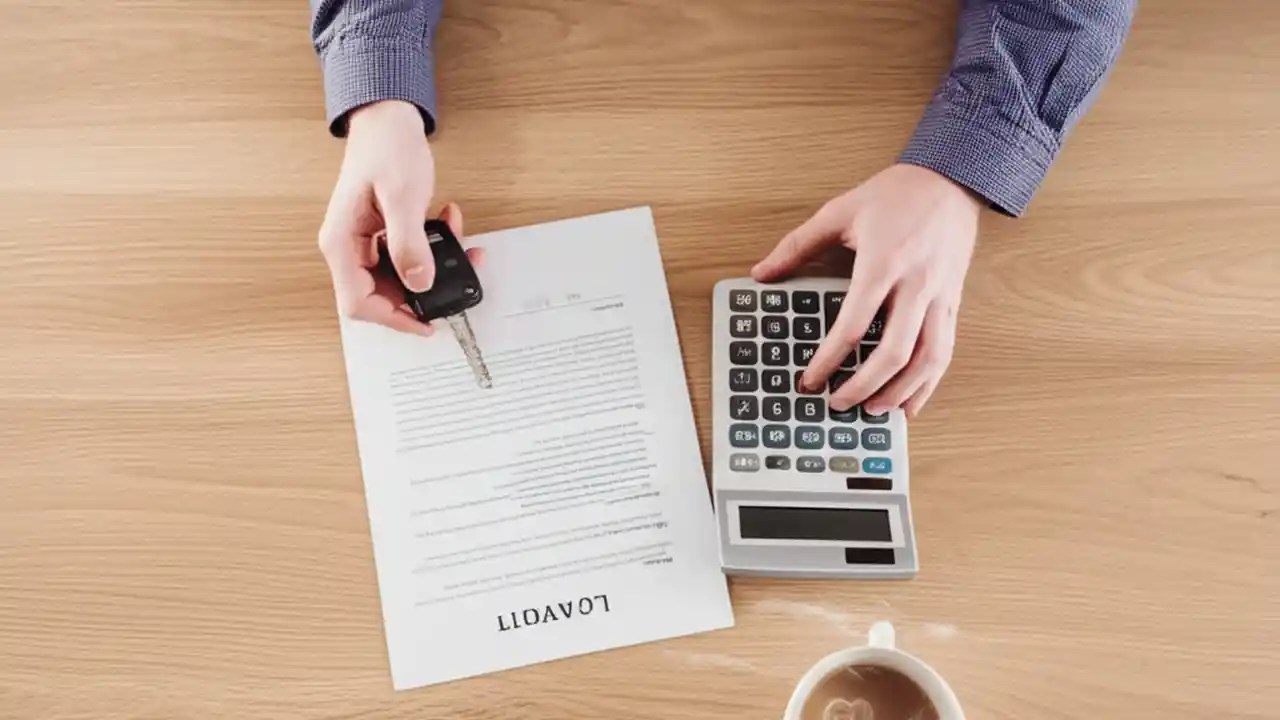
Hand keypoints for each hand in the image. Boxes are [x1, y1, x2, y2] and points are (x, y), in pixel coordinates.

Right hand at [318, 100, 482, 336]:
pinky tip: (449, 225)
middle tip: (454, 285)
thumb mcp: (402, 196)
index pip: (359, 303)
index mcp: (341, 243)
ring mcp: (364, 241)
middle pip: (380, 296)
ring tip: (461, 248)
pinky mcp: (381, 232)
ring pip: (399, 276)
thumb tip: (419, 283)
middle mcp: (348, 246)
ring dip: (432, 267)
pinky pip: (407, 255)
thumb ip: (409, 243)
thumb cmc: (386, 147)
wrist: (388, 116)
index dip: (393, 319)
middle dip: (422, 292)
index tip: (426, 323)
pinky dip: (433, 246)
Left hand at [752, 164, 979, 417]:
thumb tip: (761, 274)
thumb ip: (797, 246)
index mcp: (884, 263)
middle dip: (864, 385)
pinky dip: (929, 383)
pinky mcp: (954, 302)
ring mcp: (939, 296)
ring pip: (927, 358)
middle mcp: (916, 285)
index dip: (829, 359)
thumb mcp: (839, 211)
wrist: (951, 179)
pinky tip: (911, 403)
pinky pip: (945, 351)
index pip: (853, 324)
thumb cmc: (895, 195)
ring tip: (874, 412)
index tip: (810, 381)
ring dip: (900, 391)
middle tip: (837, 403)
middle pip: (893, 351)